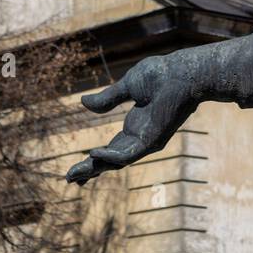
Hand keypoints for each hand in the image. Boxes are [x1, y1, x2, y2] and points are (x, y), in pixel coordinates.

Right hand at [66, 54, 199, 185]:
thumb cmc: (162, 75)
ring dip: (95, 168)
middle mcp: (140, 137)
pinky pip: (128, 154)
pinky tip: (94, 154)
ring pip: (116, 162)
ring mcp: (146, 141)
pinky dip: (110, 156)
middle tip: (70, 179)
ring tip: (74, 175)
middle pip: (111, 160)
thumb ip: (107, 98)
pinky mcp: (152, 140)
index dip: (94, 158)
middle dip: (91, 170)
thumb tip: (82, 103)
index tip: (75, 168)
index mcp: (136, 127)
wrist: (182, 73)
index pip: (111, 149)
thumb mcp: (128, 87)